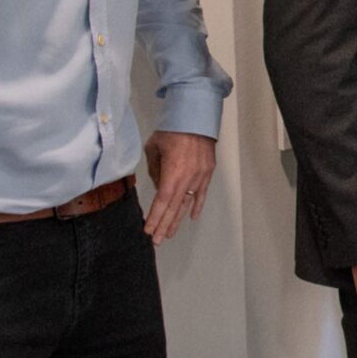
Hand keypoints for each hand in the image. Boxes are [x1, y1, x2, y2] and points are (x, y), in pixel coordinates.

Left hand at [143, 130, 215, 244]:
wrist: (196, 117)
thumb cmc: (172, 130)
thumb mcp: (153, 148)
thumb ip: (155, 170)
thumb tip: (160, 184)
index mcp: (172, 173)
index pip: (162, 202)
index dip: (155, 218)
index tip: (149, 230)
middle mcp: (187, 179)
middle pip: (174, 208)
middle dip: (164, 225)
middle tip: (157, 240)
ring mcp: (200, 177)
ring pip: (187, 203)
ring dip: (178, 220)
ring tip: (170, 234)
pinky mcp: (207, 173)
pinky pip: (201, 193)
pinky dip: (196, 206)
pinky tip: (191, 218)